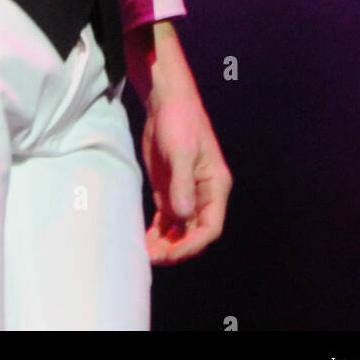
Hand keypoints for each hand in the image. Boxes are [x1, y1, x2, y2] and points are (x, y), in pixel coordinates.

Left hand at [141, 91, 232, 263]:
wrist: (165, 103)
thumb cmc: (180, 121)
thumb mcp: (181, 152)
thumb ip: (182, 183)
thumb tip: (183, 215)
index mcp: (216, 186)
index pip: (210, 227)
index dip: (193, 244)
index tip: (172, 252)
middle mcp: (203, 195)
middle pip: (194, 233)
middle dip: (176, 248)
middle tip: (152, 256)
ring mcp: (186, 194)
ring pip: (179, 229)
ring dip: (165, 244)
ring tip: (144, 253)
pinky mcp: (169, 191)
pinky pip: (166, 220)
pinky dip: (157, 232)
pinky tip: (144, 240)